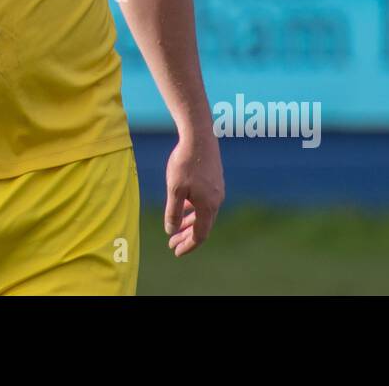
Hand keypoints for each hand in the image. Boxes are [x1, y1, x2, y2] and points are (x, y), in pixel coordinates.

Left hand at [165, 129, 224, 255]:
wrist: (199, 137)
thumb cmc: (185, 163)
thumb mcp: (174, 189)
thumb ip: (173, 212)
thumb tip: (171, 231)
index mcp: (208, 206)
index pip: (200, 234)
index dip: (188, 245)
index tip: (175, 251)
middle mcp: (216, 201)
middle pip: (203, 226)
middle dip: (186, 236)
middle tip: (171, 243)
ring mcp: (217, 191)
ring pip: (203, 214)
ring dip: (189, 223)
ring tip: (175, 229)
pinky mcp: (214, 181)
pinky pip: (204, 203)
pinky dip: (193, 210)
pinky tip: (183, 208)